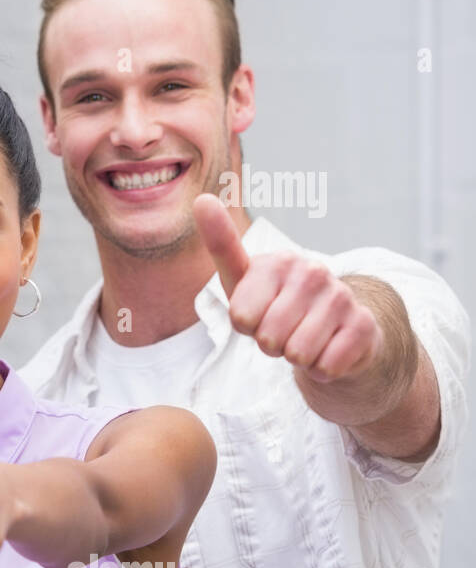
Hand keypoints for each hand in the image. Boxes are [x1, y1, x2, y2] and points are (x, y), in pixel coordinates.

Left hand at [193, 194, 382, 383]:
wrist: (334, 330)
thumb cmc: (276, 305)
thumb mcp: (241, 281)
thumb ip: (221, 245)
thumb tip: (203, 199)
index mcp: (278, 262)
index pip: (241, 318)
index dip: (246, 327)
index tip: (257, 314)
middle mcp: (312, 272)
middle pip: (268, 338)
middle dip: (271, 345)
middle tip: (283, 331)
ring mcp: (341, 297)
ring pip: (298, 354)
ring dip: (297, 358)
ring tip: (303, 339)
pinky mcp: (363, 325)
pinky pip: (326, 366)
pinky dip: (321, 369)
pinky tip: (327, 350)